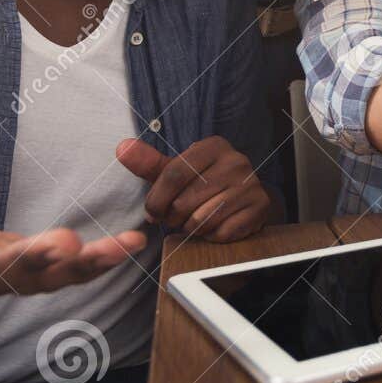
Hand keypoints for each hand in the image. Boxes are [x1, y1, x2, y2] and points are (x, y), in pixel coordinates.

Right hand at [0, 117, 144, 307]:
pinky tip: (135, 244)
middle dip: (33, 261)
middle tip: (65, 246)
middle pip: (4, 272)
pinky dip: (100, 261)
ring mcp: (5, 277)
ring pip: (48, 277)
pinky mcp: (30, 272)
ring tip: (126, 247)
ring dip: (87, 265)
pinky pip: (69, 271)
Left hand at [116, 135, 272, 241]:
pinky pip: (221, 232)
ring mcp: (251, 184)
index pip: (174, 173)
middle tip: (175, 218)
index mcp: (214, 146)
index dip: (157, 199)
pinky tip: (213, 227)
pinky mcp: (259, 207)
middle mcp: (236, 161)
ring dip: (191, 228)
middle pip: (185, 200)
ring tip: (193, 222)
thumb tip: (122, 147)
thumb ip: (148, 163)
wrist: (245, 198)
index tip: (152, 212)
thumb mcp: (176, 171)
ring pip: (202, 219)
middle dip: (173, 217)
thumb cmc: (203, 184)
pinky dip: (211, 236)